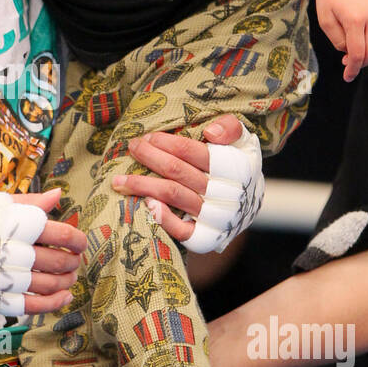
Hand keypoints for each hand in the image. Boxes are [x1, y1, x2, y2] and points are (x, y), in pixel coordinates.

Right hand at [8, 188, 84, 313]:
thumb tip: (58, 195)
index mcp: (10, 223)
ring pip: (48, 284)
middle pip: (56, 260)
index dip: (75, 238)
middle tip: (75, 260)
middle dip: (73, 261)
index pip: (56, 231)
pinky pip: (32, 305)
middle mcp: (9, 250)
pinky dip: (53, 303)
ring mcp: (2, 278)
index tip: (79, 241)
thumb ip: (26, 201)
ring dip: (66, 281)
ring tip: (70, 276)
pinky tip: (64, 296)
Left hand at [111, 115, 261, 249]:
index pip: (195, 152)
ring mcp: (217, 218)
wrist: (248, 208)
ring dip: (142, 185)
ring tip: (119, 179)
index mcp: (236, 167)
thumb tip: (211, 133)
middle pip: (178, 171)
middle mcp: (228, 194)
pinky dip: (163, 218)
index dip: (168, 143)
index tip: (148, 137)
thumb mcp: (243, 142)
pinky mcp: (208, 238)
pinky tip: (146, 204)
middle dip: (150, 157)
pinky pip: (183, 231)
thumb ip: (232, 127)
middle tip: (132, 147)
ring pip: (173, 195)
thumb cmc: (237, 167)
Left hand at [315, 0, 367, 81]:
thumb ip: (337, 40)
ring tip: (356, 53)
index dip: (352, 69)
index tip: (347, 77)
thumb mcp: (324, 19)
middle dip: (361, 64)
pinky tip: (365, 45)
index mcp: (355, 19)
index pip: (358, 53)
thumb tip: (349, 55)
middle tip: (347, 62)